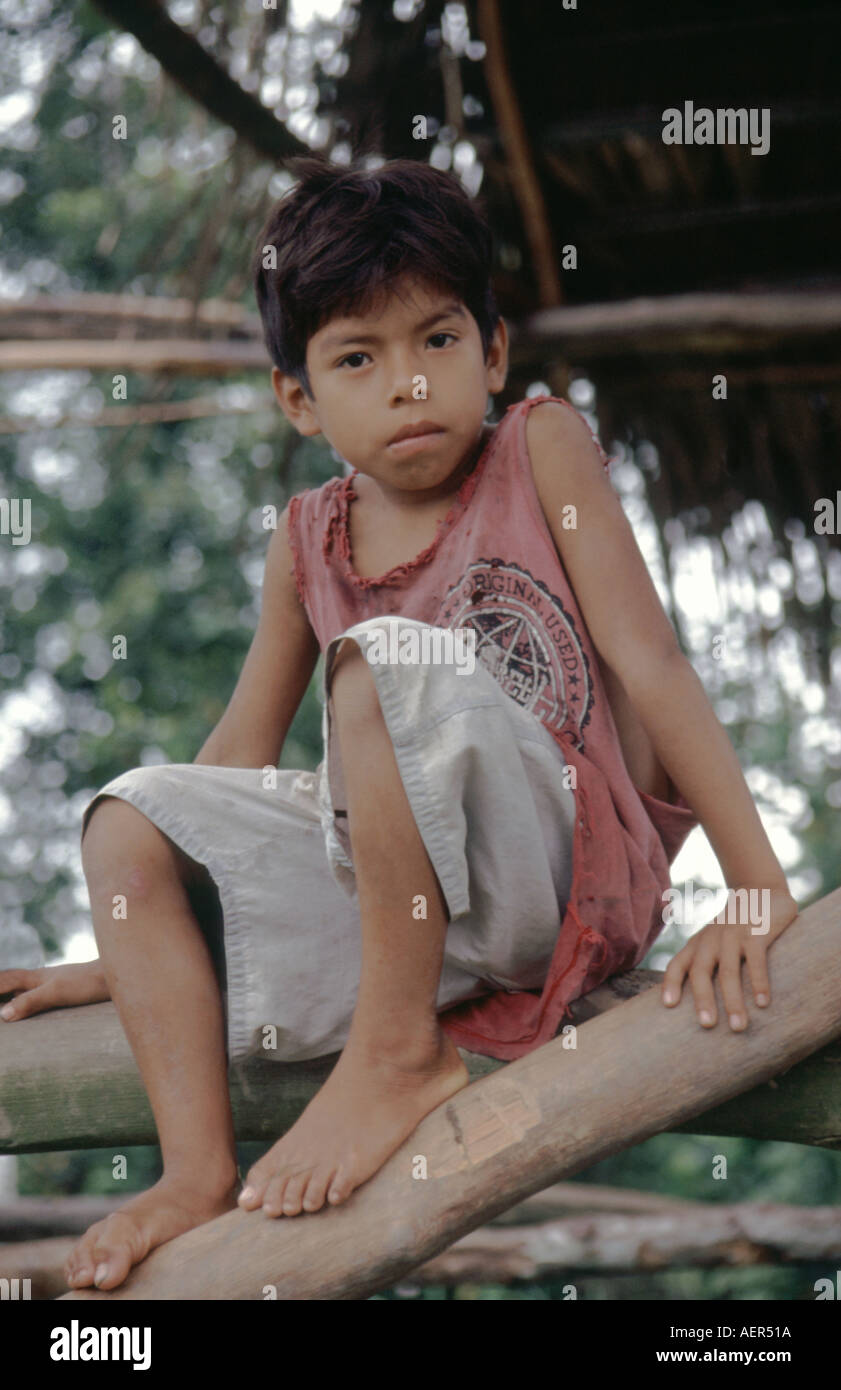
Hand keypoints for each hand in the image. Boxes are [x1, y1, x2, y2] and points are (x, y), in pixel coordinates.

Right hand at [0, 961, 109, 1020]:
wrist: (118, 973)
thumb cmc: (88, 982)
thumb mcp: (57, 993)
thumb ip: (31, 1001)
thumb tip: (3, 1014)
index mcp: (35, 977)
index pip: (5, 980)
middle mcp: (42, 978)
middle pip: (12, 979)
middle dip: (0, 985)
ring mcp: (54, 982)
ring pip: (25, 985)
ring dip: (12, 991)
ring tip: (7, 1000)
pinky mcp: (67, 989)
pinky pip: (39, 992)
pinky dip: (28, 997)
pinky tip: (35, 1003)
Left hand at [661, 887, 798, 1030]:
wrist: (762, 890)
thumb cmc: (735, 927)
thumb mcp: (715, 941)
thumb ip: (708, 964)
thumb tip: (701, 1004)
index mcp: (698, 944)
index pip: (677, 964)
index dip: (670, 983)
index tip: (667, 1005)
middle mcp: (711, 940)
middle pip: (701, 972)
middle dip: (703, 1000)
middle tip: (707, 1026)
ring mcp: (733, 935)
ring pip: (729, 971)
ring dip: (733, 1000)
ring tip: (738, 1027)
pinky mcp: (756, 933)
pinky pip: (756, 961)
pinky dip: (758, 982)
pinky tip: (762, 1003)